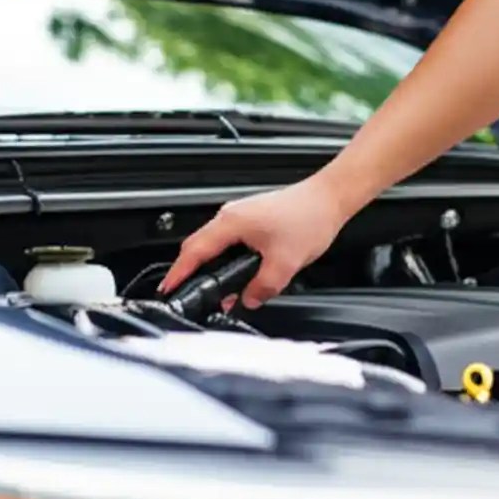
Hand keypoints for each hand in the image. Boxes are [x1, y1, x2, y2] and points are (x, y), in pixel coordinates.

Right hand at [159, 176, 350, 308]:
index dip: (179, 273)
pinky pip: (230, 242)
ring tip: (215, 291)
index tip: (168, 288)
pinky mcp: (253, 219)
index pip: (194, 251)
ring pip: (216, 245)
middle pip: (199, 247)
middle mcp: (231, 215)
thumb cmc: (309, 217)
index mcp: (231, 222)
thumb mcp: (285, 264)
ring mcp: (241, 215)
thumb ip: (262, 288)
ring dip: (213, 267)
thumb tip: (248, 299)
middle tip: (187, 294)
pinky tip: (237, 274)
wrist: (330, 198)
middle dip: (191, 272)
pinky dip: (227, 259)